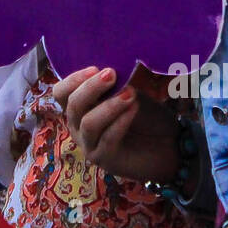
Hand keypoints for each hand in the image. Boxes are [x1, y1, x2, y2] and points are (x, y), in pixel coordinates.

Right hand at [52, 66, 183, 185]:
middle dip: (91, 87)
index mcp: (80, 107)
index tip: (95, 68)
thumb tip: (107, 67)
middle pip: (73, 106)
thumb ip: (113, 83)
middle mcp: (78, 126)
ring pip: (89, 123)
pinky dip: (120, 121)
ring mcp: (89, 145)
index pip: (61, 93)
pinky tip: (133, 108)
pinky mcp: (104, 160)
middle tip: (112, 74)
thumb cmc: (144, 116)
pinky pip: (108, 139)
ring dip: (109, 106)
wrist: (166, 145)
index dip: (73, 79)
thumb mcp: (126, 92)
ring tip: (130, 93)